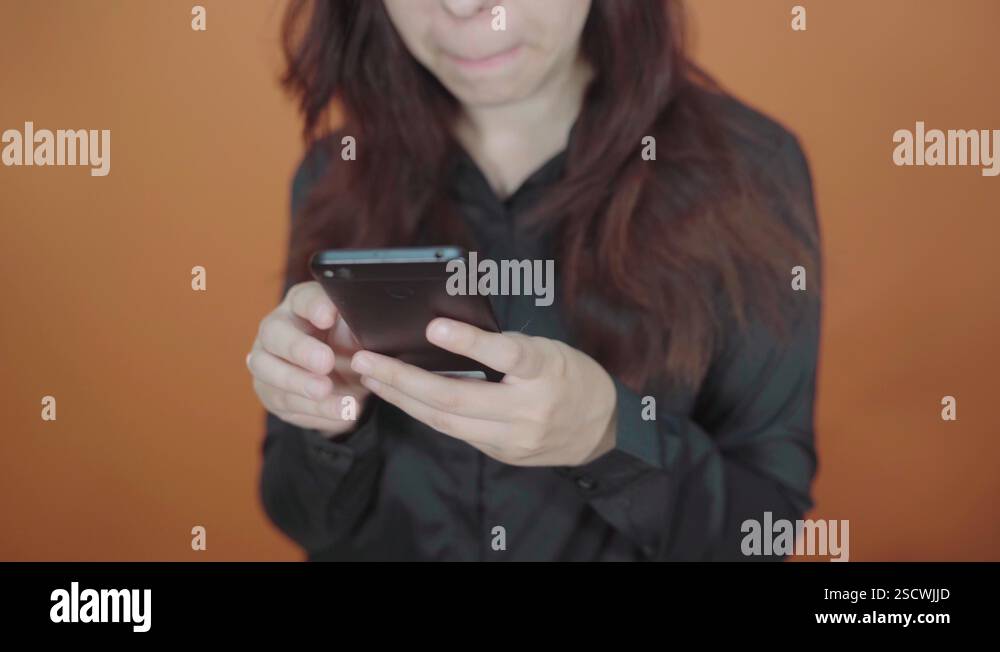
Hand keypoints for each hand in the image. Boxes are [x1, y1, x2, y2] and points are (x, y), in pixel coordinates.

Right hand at [248, 281, 370, 437]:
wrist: (343, 380)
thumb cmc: (347, 345)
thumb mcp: (358, 332)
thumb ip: (358, 325)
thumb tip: (367, 324)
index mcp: (300, 306)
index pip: (302, 299)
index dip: (314, 306)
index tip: (328, 317)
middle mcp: (276, 331)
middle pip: (274, 334)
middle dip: (299, 349)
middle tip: (325, 363)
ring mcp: (266, 363)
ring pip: (271, 373)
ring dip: (303, 386)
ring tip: (334, 396)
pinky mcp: (270, 393)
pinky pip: (285, 404)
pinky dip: (314, 411)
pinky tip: (340, 413)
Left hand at [350, 318, 617, 465]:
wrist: (602, 429)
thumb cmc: (571, 376)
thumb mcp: (549, 349)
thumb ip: (505, 346)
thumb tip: (447, 332)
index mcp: (546, 371)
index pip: (507, 354)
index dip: (469, 341)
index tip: (434, 327)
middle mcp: (528, 408)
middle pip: (457, 397)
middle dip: (403, 378)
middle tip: (366, 358)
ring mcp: (513, 437)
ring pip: (446, 420)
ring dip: (402, 397)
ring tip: (371, 376)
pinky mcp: (501, 453)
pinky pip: (454, 431)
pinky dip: (423, 411)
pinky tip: (400, 396)